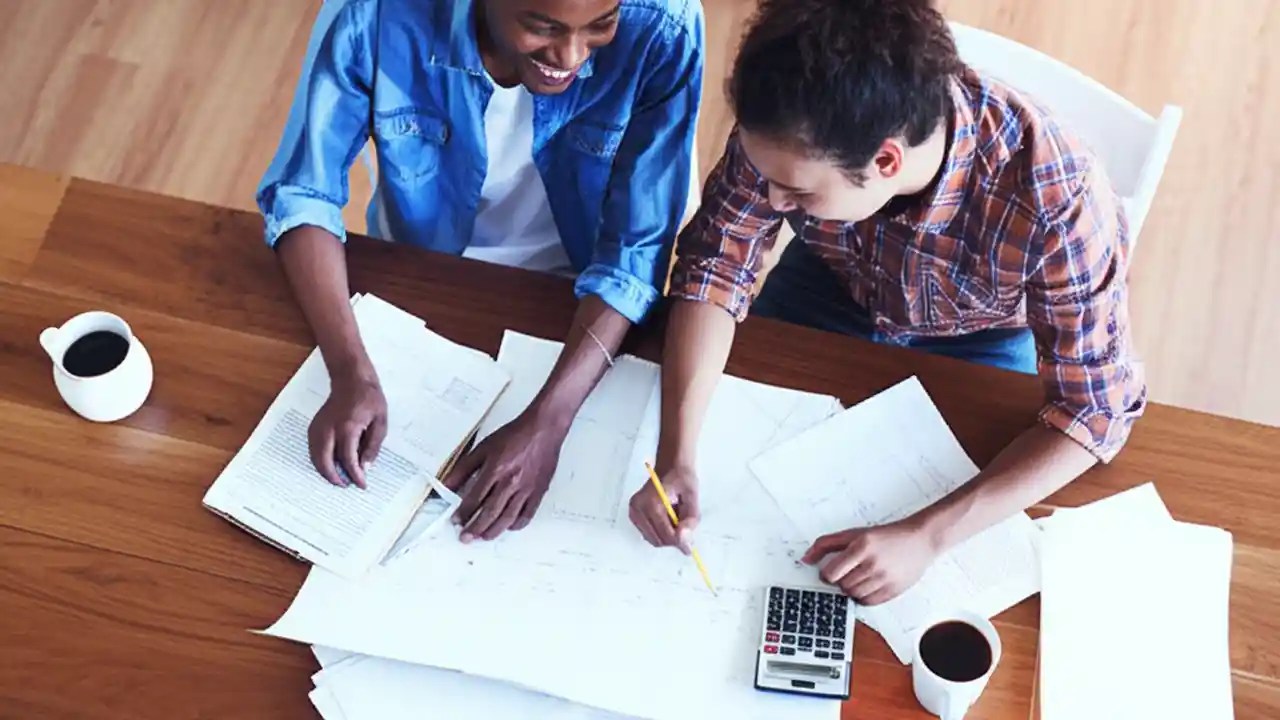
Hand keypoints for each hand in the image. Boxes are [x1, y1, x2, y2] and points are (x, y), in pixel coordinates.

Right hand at [308, 371, 387, 488]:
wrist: (351, 379)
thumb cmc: (368, 398)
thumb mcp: (380, 422)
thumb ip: (372, 446)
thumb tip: (365, 467)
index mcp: (348, 428)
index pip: (348, 459)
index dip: (355, 475)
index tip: (361, 484)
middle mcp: (329, 429)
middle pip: (325, 462)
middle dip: (335, 478)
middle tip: (347, 485)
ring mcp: (319, 427)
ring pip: (316, 457)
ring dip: (325, 471)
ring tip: (339, 478)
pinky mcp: (314, 426)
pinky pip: (313, 450)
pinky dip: (319, 461)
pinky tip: (330, 465)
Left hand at [442, 412, 566, 541]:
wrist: (543, 429)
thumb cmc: (515, 435)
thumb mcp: (483, 448)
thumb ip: (463, 469)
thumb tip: (447, 484)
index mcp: (495, 469)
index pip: (475, 499)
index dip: (463, 512)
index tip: (457, 520)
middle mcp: (511, 482)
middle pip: (490, 513)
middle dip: (475, 528)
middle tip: (466, 537)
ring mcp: (527, 489)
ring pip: (507, 518)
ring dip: (493, 531)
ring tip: (483, 537)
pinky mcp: (539, 491)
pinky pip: (527, 515)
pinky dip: (516, 524)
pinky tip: (508, 526)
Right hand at [628, 464, 699, 553]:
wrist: (671, 467)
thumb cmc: (682, 479)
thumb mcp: (692, 497)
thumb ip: (690, 520)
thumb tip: (684, 541)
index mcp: (652, 502)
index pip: (666, 534)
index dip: (679, 543)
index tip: (690, 548)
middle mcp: (639, 507)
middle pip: (658, 540)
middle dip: (673, 539)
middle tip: (684, 528)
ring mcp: (634, 511)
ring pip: (653, 539)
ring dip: (666, 535)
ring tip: (674, 519)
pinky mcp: (633, 515)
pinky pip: (648, 534)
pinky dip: (659, 532)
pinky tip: (665, 519)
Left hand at [801, 518, 939, 604]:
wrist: (920, 540)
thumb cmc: (886, 536)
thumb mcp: (854, 534)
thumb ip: (826, 544)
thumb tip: (805, 559)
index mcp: (862, 547)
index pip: (831, 573)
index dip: (826, 575)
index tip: (830, 572)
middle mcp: (873, 564)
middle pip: (842, 586)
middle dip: (840, 581)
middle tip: (848, 572)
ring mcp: (884, 579)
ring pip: (854, 595)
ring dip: (851, 589)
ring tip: (859, 576)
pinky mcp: (893, 591)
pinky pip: (868, 603)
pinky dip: (863, 596)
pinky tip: (868, 584)